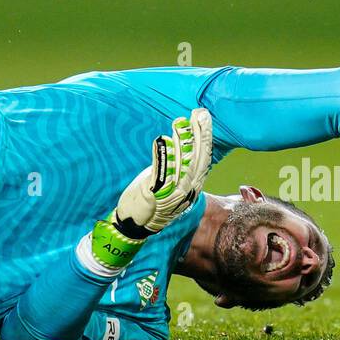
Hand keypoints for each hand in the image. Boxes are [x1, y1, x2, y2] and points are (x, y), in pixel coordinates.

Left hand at [113, 109, 212, 235]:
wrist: (134, 225)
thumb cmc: (152, 200)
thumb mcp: (169, 182)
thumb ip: (178, 165)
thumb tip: (184, 143)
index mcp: (192, 185)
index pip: (203, 159)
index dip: (205, 138)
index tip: (203, 118)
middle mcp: (186, 191)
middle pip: (196, 160)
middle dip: (199, 135)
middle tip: (199, 114)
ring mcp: (171, 194)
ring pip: (181, 165)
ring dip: (181, 142)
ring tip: (180, 123)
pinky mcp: (155, 196)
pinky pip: (161, 174)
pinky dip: (163, 157)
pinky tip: (162, 141)